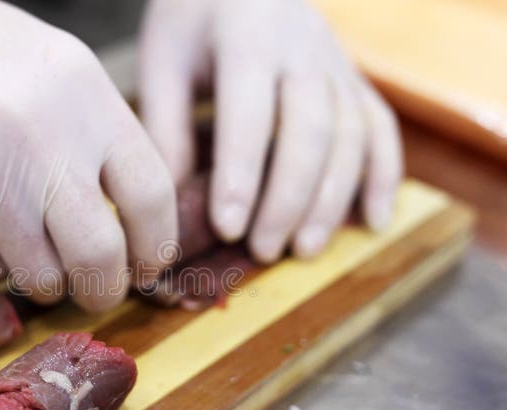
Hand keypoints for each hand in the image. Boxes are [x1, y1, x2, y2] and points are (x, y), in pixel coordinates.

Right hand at [0, 0, 175, 310]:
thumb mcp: (46, 69)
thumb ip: (93, 134)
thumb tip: (132, 217)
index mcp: (84, 93)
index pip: (152, 192)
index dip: (156, 244)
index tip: (146, 265)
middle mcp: (41, 134)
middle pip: (101, 254)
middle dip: (104, 289)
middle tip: (96, 292)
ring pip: (42, 276)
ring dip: (44, 281)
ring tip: (28, 255)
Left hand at [139, 0, 402, 261]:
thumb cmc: (191, 21)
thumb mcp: (163, 62)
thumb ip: (166, 128)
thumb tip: (168, 203)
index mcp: (247, 39)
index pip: (249, 113)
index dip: (241, 175)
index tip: (228, 228)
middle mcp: (303, 48)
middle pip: (309, 130)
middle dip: (288, 198)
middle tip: (263, 250)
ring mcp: (338, 62)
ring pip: (351, 135)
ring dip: (331, 198)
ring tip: (303, 249)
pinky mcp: (355, 79)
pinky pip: (381, 127)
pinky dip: (383, 176)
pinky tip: (373, 220)